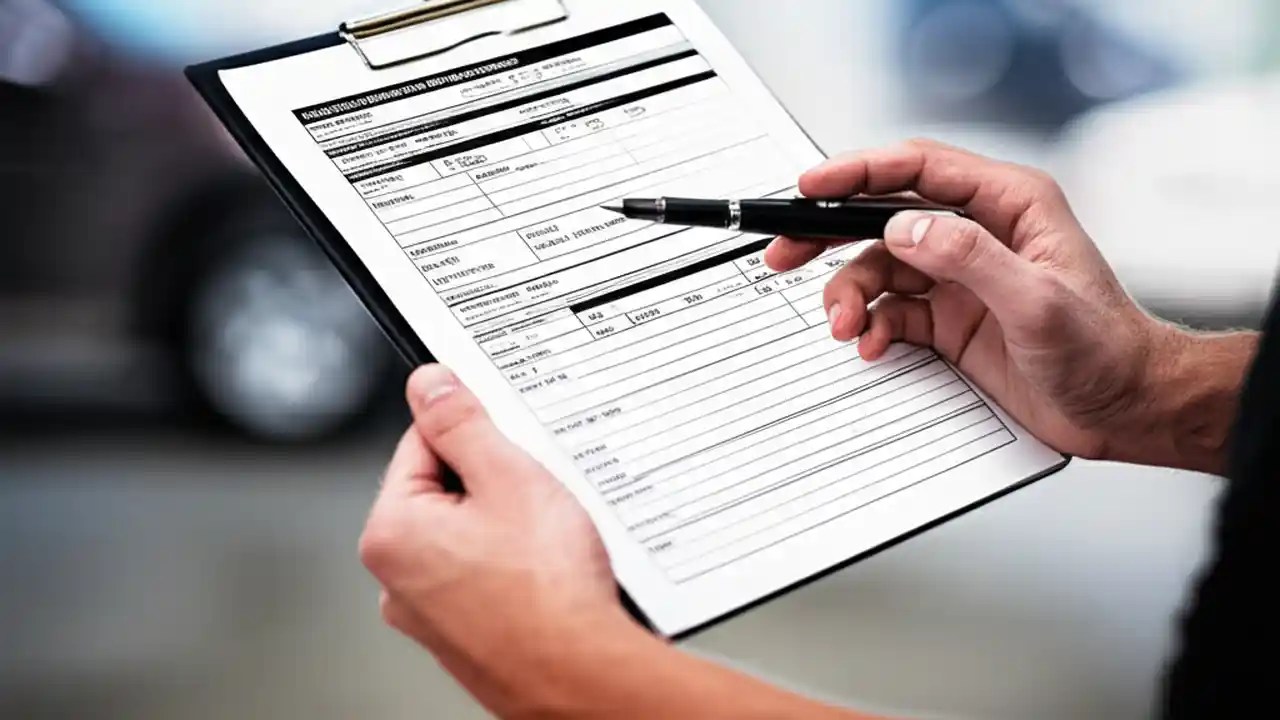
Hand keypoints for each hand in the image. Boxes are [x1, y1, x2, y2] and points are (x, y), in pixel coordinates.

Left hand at [360, 365, 638, 716]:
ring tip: (549, 539)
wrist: (584, 677)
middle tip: (537, 494)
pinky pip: (486, 574)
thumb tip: (429, 384)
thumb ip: (462, 422)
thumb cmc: (548, 591)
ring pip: (470, 534)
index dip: (474, 433)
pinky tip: (549, 571)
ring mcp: (431, 613)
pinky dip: (517, 565)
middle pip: (444, 490)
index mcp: (391, 532)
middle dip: (494, 482)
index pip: (421, 443)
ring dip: (509, 524)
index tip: (510, 439)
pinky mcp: (465, 634)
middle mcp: (398, 579)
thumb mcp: (508, 476)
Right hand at [766, 139, 1246, 471]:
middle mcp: (978, 234)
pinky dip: (872, 327)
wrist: (1123, 407)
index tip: (812, 185)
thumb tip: (906, 229)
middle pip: (884, 217)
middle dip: (829, 234)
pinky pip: (891, 311)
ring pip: (880, 269)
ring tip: (845, 326)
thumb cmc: (1104, 348)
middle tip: (785, 252)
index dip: (859, 172)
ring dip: (852, 297)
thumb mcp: (1038, 300)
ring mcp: (960, 277)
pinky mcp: (949, 318)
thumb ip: (969, 258)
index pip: (919, 170)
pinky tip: (872, 344)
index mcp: (1009, 206)